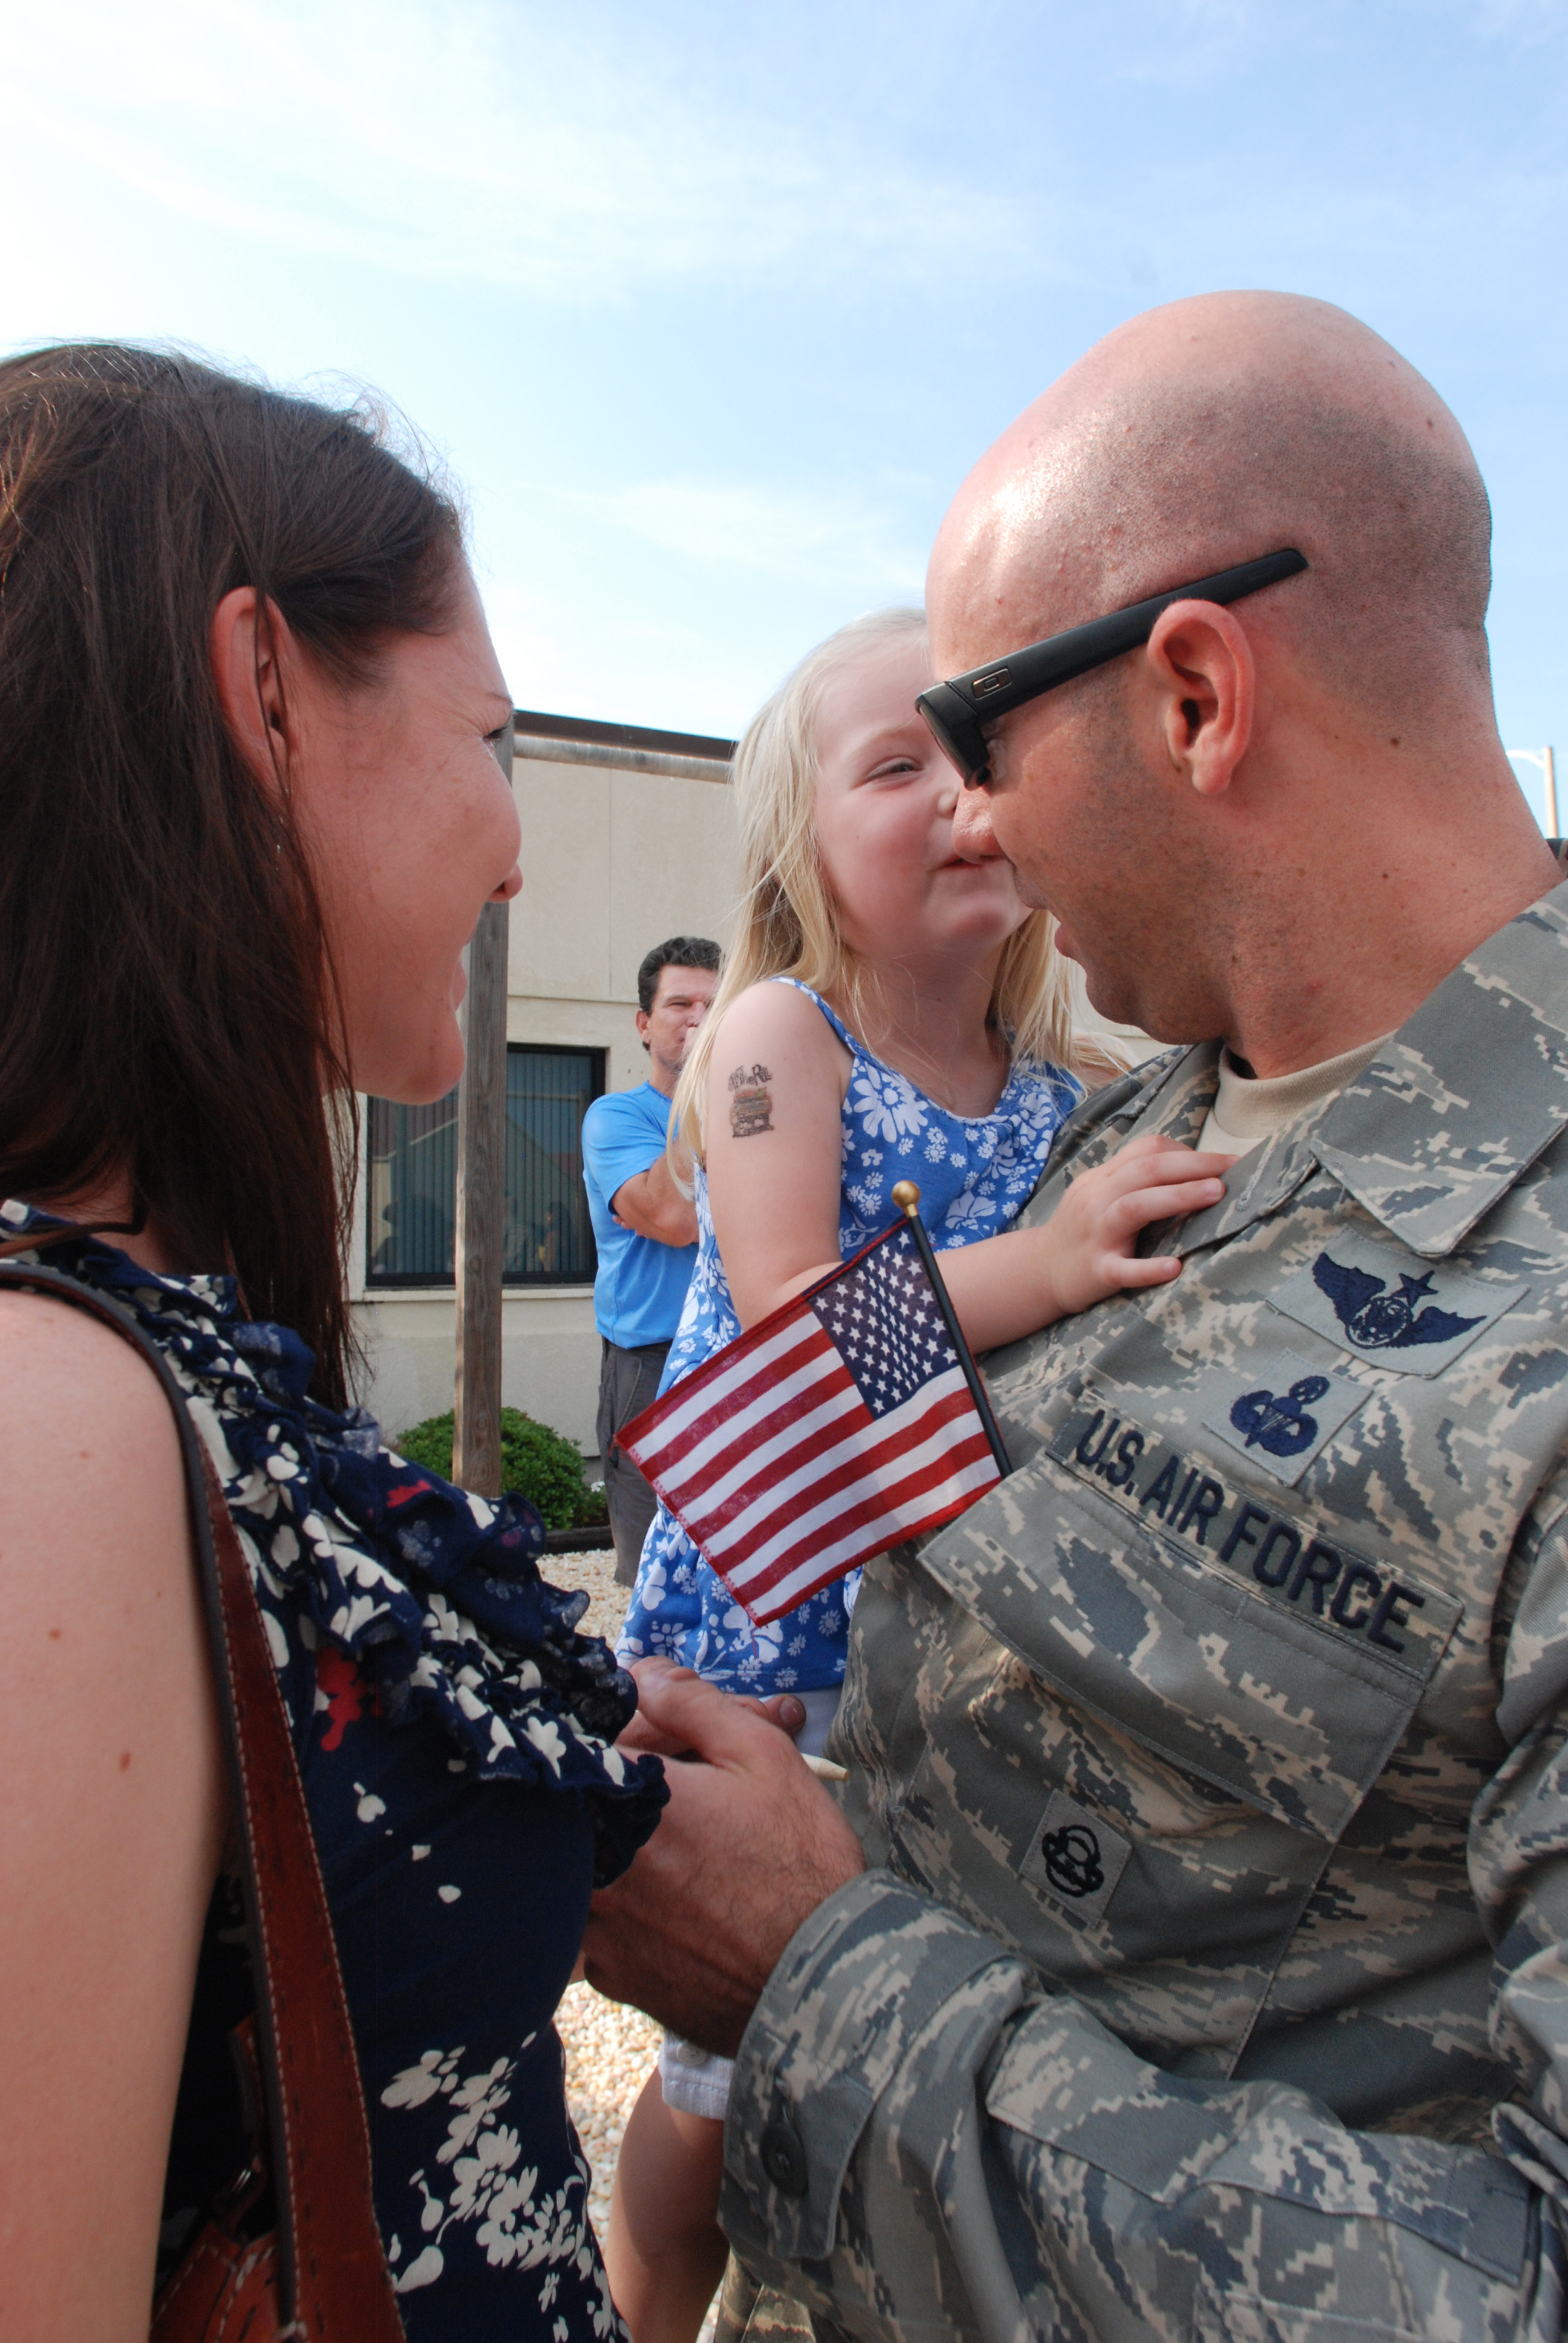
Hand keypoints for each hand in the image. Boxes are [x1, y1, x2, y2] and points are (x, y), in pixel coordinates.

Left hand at [585, 1661, 864, 2053]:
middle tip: (696, 1789)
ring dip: (626, 1839)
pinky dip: (630, 1897)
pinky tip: (684, 1898)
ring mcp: (595, 1922)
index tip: (670, 1734)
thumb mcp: (763, 1756)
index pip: (596, 1735)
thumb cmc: (800, 1864)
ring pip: (590, 1856)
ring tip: (691, 1846)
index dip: (635, 1726)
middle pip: (592, 1797)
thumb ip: (694, 1704)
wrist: (819, 1985)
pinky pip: (600, 1913)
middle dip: (637, 1782)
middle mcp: (597, 1860)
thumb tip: (644, 1675)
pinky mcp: (605, 1970)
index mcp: (631, 1798)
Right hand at [1034, 1131, 1237, 1319]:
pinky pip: (1122, 1269)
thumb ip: (1135, 1179)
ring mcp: (1095, 1235)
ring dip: (1177, 1197)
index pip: (1145, 1151)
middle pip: (1145, 1171)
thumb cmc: (1084, 1231)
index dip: (1187, 1151)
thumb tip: (1194, 1167)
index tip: (1224, 1162)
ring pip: (1134, 1207)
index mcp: (1103, 1179)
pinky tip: (1175, 1267)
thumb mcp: (1102, 1194)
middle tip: (1233, 1169)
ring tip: (1216, 1194)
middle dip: (1193, 1166)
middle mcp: (1097, 1200)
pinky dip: (1148, 1268)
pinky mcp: (1095, 1271)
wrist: (1040, 1271)